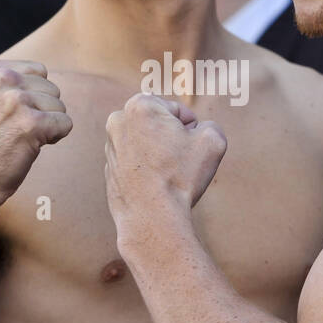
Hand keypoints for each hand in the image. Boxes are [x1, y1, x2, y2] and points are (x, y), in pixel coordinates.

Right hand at [0, 59, 71, 215]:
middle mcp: (3, 79)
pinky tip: (30, 145)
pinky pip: (65, 124)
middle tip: (15, 129)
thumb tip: (43, 72)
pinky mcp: (32, 123)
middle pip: (53, 89)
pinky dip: (55, 138)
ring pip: (60, 106)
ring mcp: (17, 100)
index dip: (34, 96)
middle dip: (42, 111)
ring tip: (20, 137)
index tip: (11, 114)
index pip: (39, 71)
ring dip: (47, 125)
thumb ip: (12, 81)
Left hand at [104, 94, 226, 222]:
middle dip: (173, 139)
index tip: (192, 147)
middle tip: (182, 161)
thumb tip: (200, 131)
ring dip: (160, 154)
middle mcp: (118, 121)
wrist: (152, 218)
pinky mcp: (109, 170)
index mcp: (140, 105)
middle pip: (160, 125)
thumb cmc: (180, 176)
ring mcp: (110, 147)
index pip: (179, 111)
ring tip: (170, 175)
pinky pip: (137, 164)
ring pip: (147, 144)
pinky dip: (148, 170)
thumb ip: (210, 126)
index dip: (192, 129)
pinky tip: (157, 186)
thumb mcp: (213, 141)